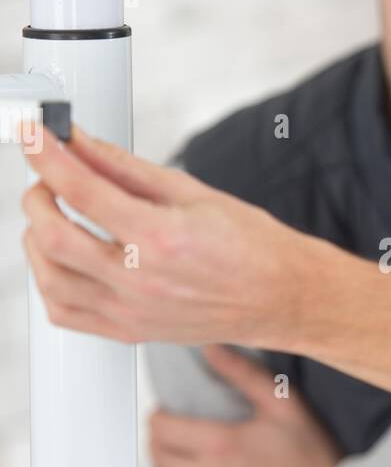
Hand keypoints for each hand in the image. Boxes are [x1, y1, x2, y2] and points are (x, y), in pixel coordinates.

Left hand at [19, 124, 302, 347]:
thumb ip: (126, 168)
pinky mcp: (129, 331)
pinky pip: (64, 313)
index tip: (33, 135)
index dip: (47, 154)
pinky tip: (65, 259)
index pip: (80, 188)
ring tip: (53, 216)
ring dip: (37, 239)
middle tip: (48, 177)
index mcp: (160, 237)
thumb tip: (83, 144)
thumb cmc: (252, 247)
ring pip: (48, 277)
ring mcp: (131, 312)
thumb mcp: (191, 192)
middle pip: (51, 235)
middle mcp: (140, 280)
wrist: (281, 297)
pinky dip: (50, 282)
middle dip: (36, 195)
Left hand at [149, 345, 341, 466]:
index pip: (162, 429)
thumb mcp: (283, 404)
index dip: (158, 418)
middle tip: (170, 438)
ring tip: (172, 464)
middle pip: (157, 458)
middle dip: (158, 443)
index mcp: (223, 444)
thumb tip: (210, 348)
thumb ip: (242, 373)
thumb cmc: (310, 454)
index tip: (166, 417)